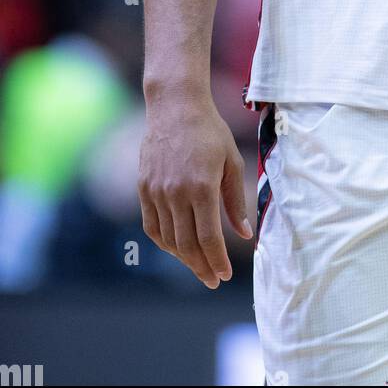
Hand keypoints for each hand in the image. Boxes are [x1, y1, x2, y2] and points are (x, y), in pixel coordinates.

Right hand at [138, 94, 252, 287]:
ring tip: (198, 266)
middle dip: (201, 267)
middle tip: (212, 280)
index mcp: (201, 187)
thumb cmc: (210, 132)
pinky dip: (164, 242)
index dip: (216, 261)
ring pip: (168, 239)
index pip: (208, 238)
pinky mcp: (143, 188)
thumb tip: (244, 234)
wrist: (175, 107)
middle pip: (187, 245)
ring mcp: (156, 192)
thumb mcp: (232, 163)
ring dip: (183, 258)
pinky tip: (176, 247)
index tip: (224, 276)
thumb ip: (235, 201)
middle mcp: (176, 193)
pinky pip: (152, 225)